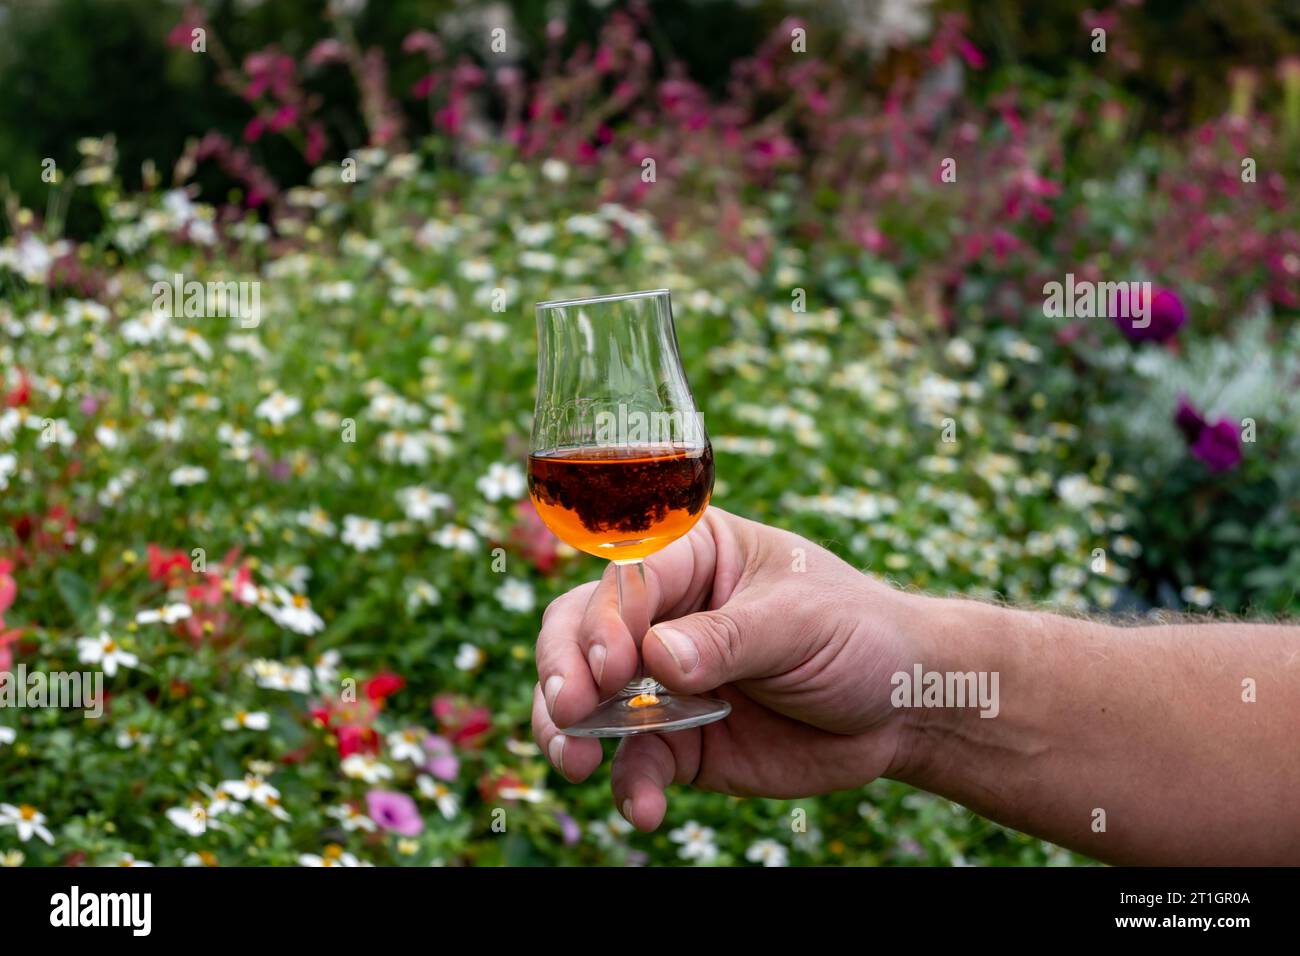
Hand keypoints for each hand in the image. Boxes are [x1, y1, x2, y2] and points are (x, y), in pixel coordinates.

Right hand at [531, 507, 917, 830]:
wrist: (902, 708)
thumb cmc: (858, 633)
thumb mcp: (802, 621)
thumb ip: (729, 638)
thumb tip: (657, 661)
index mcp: (693, 555)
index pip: (626, 578)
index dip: (605, 620)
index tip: (610, 666)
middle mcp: (664, 614)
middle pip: (581, 631)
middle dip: (564, 670)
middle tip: (569, 710)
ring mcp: (664, 681)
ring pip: (589, 700)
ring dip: (569, 731)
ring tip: (575, 762)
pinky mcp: (678, 741)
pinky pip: (635, 764)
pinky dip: (629, 787)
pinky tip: (645, 809)